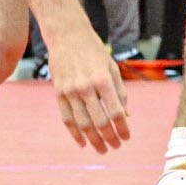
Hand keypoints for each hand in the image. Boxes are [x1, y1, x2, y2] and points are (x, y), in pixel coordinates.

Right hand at [47, 24, 130, 152]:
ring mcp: (70, 91)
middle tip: (116, 146)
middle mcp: (86, 87)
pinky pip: (67, 119)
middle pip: (100, 121)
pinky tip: (83, 142)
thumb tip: (126, 116)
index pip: (116, 112)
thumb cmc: (94, 51)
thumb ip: (120, 92)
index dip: (122, 128)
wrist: (67, 35)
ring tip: (102, 149)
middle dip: (109, 138)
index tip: (127, 138)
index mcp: (103, 80)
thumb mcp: (112, 68)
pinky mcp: (59, 93)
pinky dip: (75, 133)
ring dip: (94, 140)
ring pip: (83, 124)